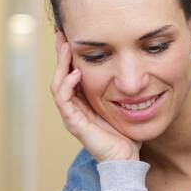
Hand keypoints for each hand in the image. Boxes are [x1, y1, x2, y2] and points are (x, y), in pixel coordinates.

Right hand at [51, 30, 138, 163]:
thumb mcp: (124, 102)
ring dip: (61, 65)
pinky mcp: (74, 123)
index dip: (69, 54)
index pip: (71, 72)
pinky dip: (67, 85)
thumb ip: (122, 87)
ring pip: (58, 85)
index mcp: (84, 100)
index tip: (71, 34)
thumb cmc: (126, 132)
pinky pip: (64, 100)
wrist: (126, 158)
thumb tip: (132, 66)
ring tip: (66, 47)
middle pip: (61, 75)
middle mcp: (74, 106)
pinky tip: (76, 72)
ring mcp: (72, 114)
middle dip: (60, 54)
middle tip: (61, 33)